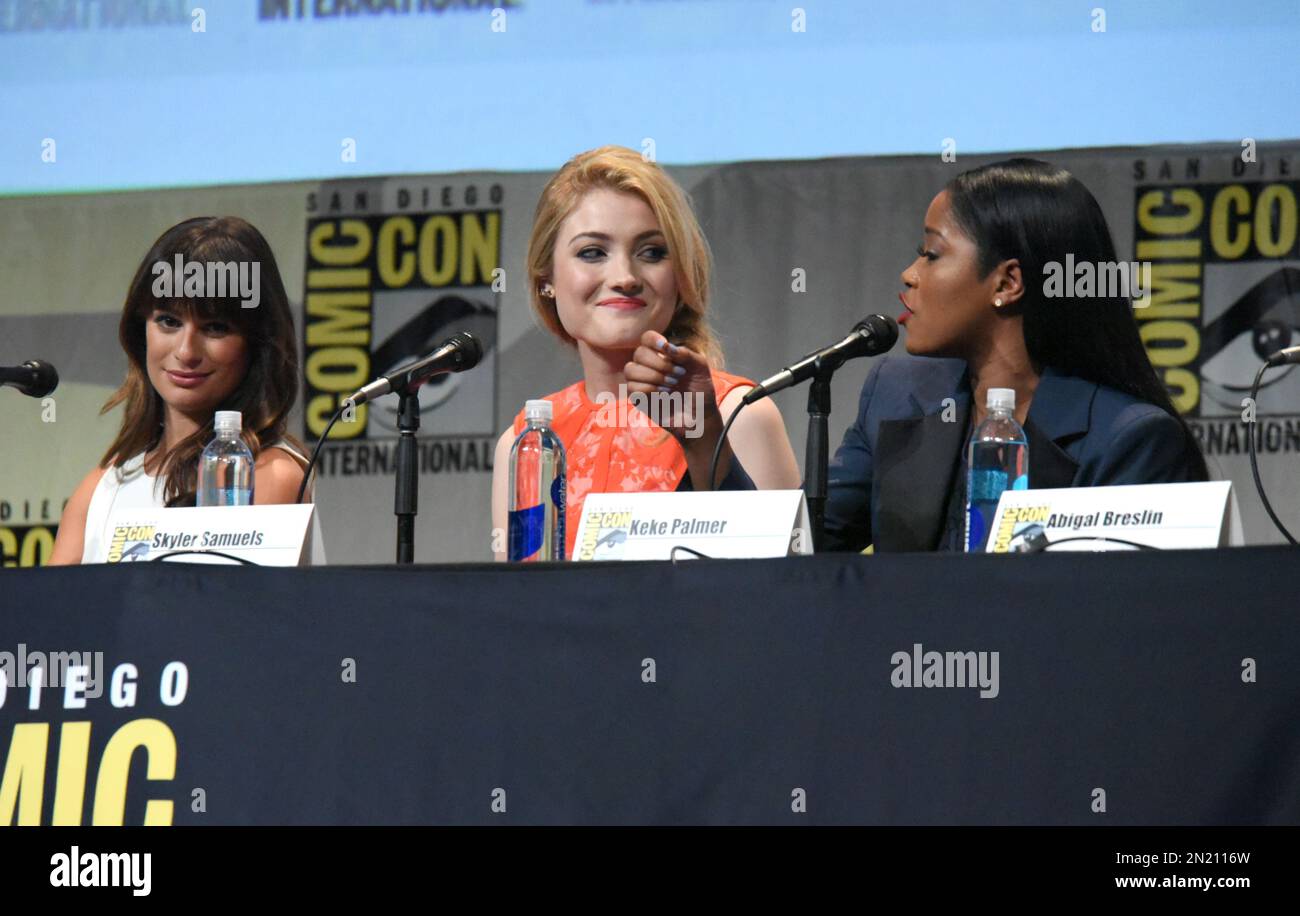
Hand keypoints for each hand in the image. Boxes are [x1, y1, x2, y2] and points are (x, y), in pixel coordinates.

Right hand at [623, 329, 720, 445]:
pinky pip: (632, 388)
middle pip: (639, 353)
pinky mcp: (639, 399)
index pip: (646, 338)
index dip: (652, 340)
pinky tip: (664, 395)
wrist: (700, 417)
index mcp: (663, 355)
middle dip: (659, 364)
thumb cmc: (701, 391)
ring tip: (671, 386)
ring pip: (630, 370)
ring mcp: (642, 382)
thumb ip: (685, 353)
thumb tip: (666, 346)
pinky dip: (649, 390)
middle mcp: (650, 366)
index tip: (664, 348)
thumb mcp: (700, 368)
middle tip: (678, 375)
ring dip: (653, 377)